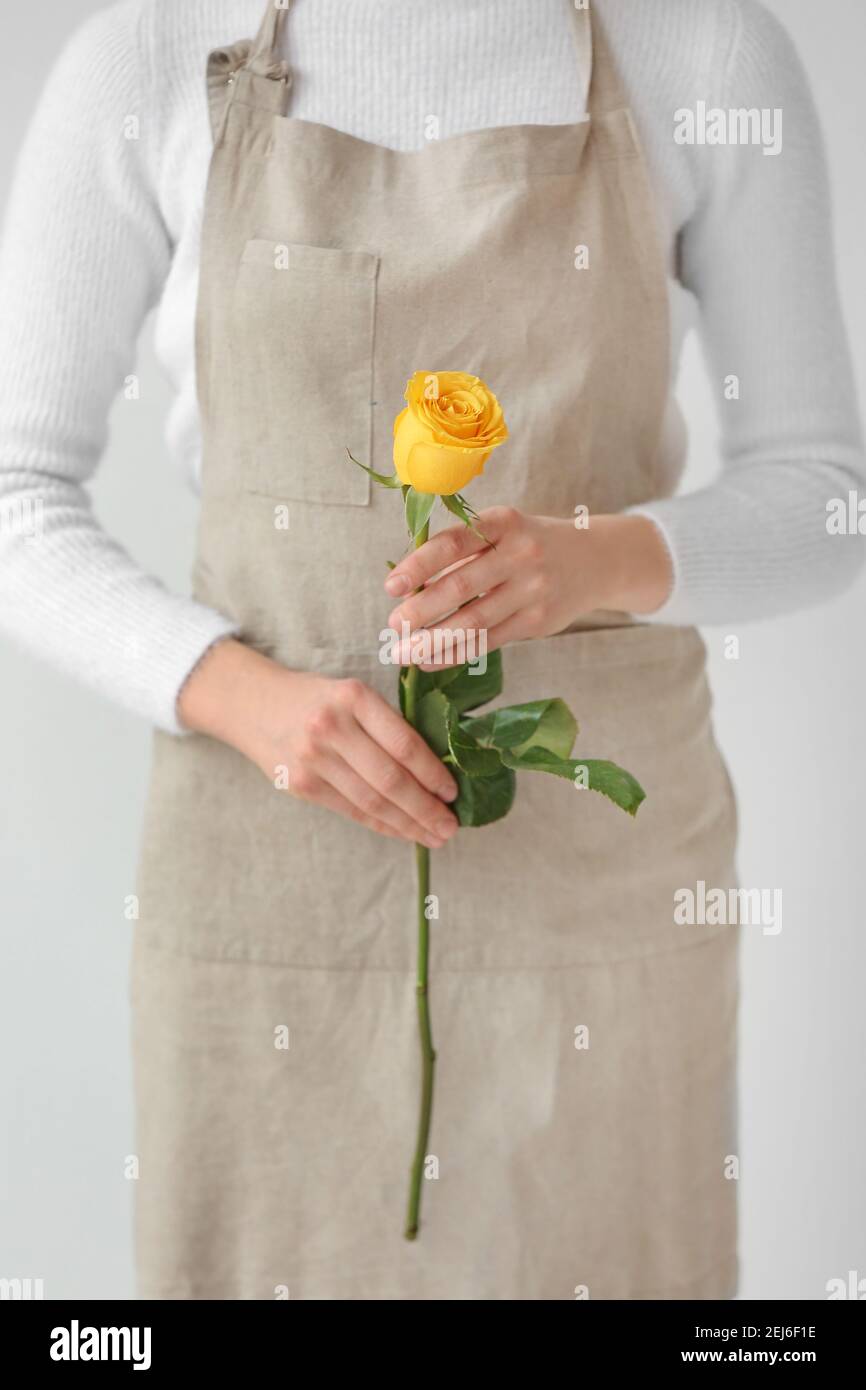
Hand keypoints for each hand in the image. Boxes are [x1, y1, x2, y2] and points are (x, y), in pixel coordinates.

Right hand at [177, 639, 459, 847]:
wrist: (252, 703)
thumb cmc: (315, 698)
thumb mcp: (351, 694)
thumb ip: (385, 724)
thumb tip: (434, 770)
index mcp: (353, 698)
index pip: (403, 743)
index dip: (432, 773)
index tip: (453, 792)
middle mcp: (332, 727)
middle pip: (390, 778)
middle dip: (426, 808)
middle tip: (451, 826)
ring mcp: (313, 759)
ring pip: (371, 800)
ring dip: (407, 823)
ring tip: (434, 836)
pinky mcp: (302, 784)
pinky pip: (351, 810)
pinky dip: (381, 824)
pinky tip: (402, 831)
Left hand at [384, 508, 672, 665]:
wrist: (595, 560)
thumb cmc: (532, 543)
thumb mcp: (504, 530)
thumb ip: (465, 551)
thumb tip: (410, 588)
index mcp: (504, 522)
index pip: (453, 544)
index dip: (418, 566)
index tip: (391, 587)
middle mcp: (520, 554)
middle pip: (461, 586)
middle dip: (420, 610)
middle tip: (393, 625)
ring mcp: (532, 590)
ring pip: (474, 621)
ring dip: (433, 640)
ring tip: (403, 652)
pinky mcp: (538, 622)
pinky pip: (489, 641)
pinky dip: (456, 653)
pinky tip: (430, 660)